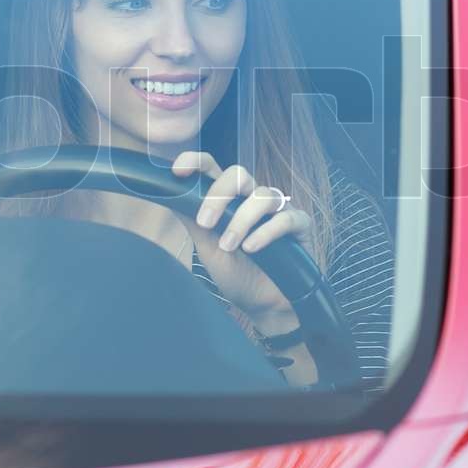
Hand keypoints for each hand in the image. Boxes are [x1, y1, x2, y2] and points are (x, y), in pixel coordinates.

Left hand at [170, 151, 311, 333]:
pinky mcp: (299, 225)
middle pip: (238, 174)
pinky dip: (266, 232)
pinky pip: (285, 218)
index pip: (213, 169)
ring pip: (262, 195)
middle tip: (206, 222)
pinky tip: (253, 248)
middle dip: (219, 194)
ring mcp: (277, 210)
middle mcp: (252, 199)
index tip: (178, 171)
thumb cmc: (236, 273)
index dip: (195, 162)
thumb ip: (193, 221)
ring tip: (229, 247)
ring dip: (241, 221)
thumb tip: (168, 195)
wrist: (263, 305)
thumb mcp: (207, 247)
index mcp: (228, 200)